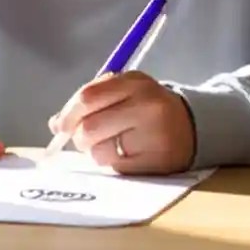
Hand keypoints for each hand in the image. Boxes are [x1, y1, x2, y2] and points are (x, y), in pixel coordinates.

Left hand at [49, 72, 195, 174]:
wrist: (194, 125)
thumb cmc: (148, 107)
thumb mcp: (125, 92)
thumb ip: (91, 102)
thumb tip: (55, 124)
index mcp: (134, 82)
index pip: (87, 97)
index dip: (68, 114)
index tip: (61, 126)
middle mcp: (146, 105)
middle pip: (89, 127)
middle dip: (79, 137)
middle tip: (85, 140)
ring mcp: (154, 134)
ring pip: (100, 151)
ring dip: (96, 153)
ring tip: (109, 146)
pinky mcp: (158, 160)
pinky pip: (117, 167)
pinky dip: (113, 163)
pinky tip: (127, 155)